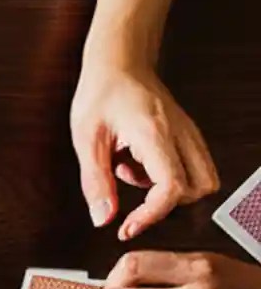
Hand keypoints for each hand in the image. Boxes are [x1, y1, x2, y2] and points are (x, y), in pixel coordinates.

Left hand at [70, 64, 217, 240]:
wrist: (118, 62)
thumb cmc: (101, 93)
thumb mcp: (86, 139)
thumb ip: (95, 182)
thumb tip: (102, 219)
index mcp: (155, 135)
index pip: (171, 189)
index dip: (151, 215)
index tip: (127, 226)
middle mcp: (180, 135)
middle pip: (199, 189)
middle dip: (166, 206)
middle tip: (132, 204)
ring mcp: (188, 134)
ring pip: (201, 179)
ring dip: (168, 190)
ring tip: (129, 173)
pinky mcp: (185, 134)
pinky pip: (189, 167)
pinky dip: (165, 176)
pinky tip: (134, 162)